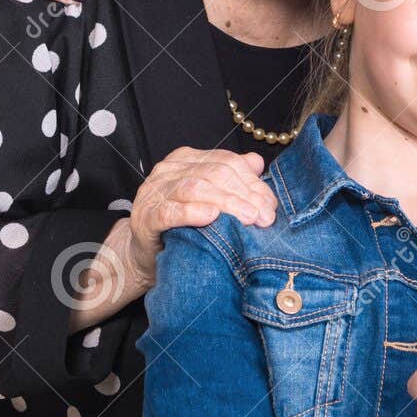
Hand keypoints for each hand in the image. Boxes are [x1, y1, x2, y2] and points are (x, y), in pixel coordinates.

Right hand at [124, 147, 278, 290]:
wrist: (147, 255)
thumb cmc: (183, 227)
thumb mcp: (210, 200)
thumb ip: (232, 178)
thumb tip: (257, 162)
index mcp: (186, 160)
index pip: (226, 162)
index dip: (252, 182)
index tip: (270, 206)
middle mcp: (169, 171)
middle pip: (214, 174)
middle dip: (244, 195)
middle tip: (263, 217)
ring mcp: (154, 192)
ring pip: (195, 188)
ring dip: (226, 203)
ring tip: (247, 218)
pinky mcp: (145, 217)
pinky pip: (170, 211)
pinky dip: (192, 212)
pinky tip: (211, 216)